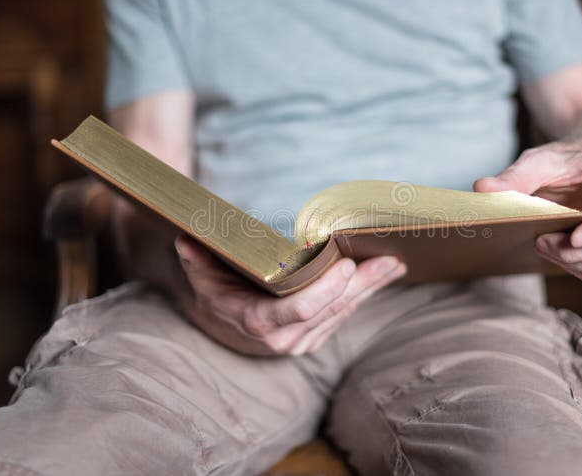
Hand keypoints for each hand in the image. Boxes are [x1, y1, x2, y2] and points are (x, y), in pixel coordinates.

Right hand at [173, 236, 406, 355]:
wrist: (219, 322)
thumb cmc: (213, 289)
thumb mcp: (200, 274)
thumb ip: (195, 259)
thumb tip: (187, 241)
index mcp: (257, 322)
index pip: (298, 310)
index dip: (324, 291)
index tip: (345, 265)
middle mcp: (284, 338)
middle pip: (331, 309)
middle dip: (362, 284)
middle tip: (389, 262)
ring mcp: (303, 341)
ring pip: (343, 312)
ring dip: (370, 288)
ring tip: (394, 265)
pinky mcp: (315, 337)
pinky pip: (343, 315)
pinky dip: (363, 295)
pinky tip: (381, 277)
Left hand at [473, 142, 581, 284]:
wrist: (574, 168)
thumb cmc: (561, 162)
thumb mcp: (537, 160)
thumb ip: (513, 176)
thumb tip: (482, 189)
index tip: (576, 236)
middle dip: (575, 250)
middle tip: (541, 240)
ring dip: (571, 262)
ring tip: (542, 243)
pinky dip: (572, 268)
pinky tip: (551, 251)